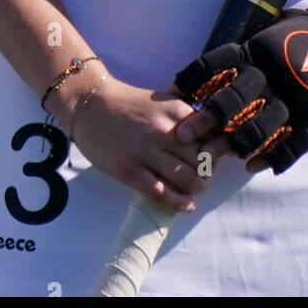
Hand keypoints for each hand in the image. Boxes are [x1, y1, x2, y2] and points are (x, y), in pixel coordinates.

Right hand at [61, 75, 232, 214]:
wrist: (90, 104)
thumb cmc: (128, 103)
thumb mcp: (162, 101)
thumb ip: (184, 117)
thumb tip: (208, 138)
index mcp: (177, 111)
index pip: (211, 137)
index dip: (217, 151)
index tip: (215, 158)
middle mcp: (165, 131)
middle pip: (202, 160)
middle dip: (208, 173)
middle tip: (206, 177)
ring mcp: (146, 151)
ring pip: (186, 179)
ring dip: (197, 189)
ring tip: (196, 191)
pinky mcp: (129, 169)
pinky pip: (160, 193)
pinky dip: (178, 204)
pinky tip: (186, 206)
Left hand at [172, 0, 307, 175]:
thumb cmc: (303, 35)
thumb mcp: (271, 33)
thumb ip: (246, 55)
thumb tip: (206, 76)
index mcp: (262, 51)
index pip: (221, 64)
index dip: (195, 80)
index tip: (173, 93)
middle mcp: (276, 75)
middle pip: (235, 101)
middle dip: (206, 120)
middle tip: (183, 136)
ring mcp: (298, 99)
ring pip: (260, 128)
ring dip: (234, 144)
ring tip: (215, 156)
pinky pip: (293, 145)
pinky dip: (272, 157)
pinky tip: (252, 166)